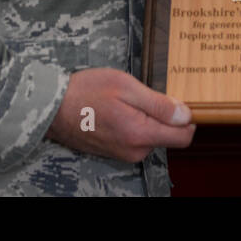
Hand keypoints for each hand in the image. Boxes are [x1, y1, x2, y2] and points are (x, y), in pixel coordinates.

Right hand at [46, 68, 194, 161]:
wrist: (51, 107)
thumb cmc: (86, 91)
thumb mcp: (126, 87)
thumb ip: (159, 104)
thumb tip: (186, 116)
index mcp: (140, 134)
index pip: (183, 138)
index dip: (188, 119)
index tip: (180, 101)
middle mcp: (134, 150)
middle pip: (167, 135)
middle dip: (162, 115)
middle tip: (141, 93)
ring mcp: (123, 154)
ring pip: (151, 135)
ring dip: (146, 118)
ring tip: (124, 100)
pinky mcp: (114, 152)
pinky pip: (135, 138)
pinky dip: (133, 123)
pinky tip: (116, 109)